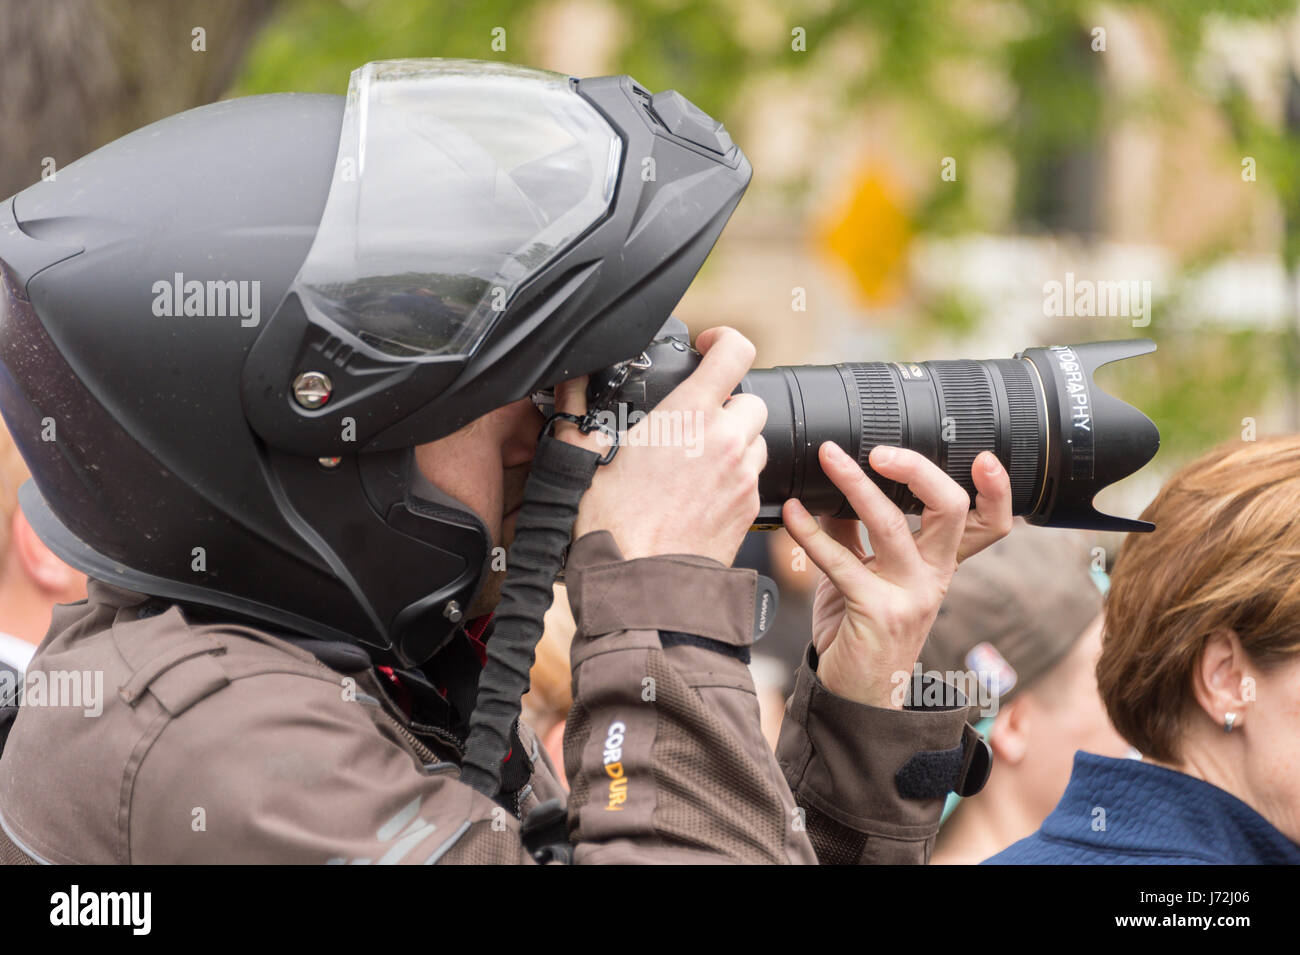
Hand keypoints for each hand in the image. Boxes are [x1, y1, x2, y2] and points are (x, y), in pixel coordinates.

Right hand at [554, 326, 765, 565]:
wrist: (638, 582)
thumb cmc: (612, 525)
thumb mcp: (585, 457)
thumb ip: (578, 412)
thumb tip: (568, 384)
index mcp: (689, 415)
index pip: (735, 352)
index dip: (724, 340)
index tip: (708, 347)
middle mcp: (725, 440)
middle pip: (751, 399)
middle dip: (728, 404)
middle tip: (696, 419)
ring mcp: (742, 476)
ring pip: (756, 440)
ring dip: (735, 442)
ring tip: (698, 460)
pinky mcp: (748, 509)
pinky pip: (753, 478)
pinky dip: (734, 478)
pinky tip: (702, 492)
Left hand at [782, 443, 1012, 707]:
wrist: (855, 700)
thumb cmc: (860, 633)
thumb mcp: (863, 576)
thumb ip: (856, 533)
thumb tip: (834, 486)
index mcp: (940, 566)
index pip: (988, 525)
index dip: (997, 491)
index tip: (983, 456)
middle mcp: (934, 578)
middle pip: (950, 509)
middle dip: (917, 469)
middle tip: (879, 449)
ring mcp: (909, 596)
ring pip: (890, 525)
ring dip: (854, 484)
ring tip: (828, 458)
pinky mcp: (875, 613)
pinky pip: (840, 560)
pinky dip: (810, 531)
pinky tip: (792, 512)